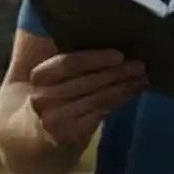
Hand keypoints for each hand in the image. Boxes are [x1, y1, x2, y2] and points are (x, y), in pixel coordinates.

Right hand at [26, 49, 146, 148]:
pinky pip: (101, 113)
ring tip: (142, 77)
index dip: (95, 58)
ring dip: (124, 87)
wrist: (31, 135)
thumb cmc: (49, 94)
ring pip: (98, 98)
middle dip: (118, 72)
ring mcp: (55, 119)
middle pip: (88, 81)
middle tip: (140, 65)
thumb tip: (109, 38)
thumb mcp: (49, 75)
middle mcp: (43, 98)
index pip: (68, 63)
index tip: (119, 54)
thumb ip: (69, 59)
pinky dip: (119, 101)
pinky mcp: (69, 135)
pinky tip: (132, 92)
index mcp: (38, 76)